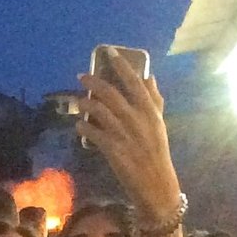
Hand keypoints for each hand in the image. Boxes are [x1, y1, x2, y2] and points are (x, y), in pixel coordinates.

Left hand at [79, 51, 181, 217]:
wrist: (155, 183)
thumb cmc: (157, 152)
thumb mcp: (160, 124)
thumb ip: (155, 100)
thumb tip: (149, 77)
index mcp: (150, 112)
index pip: (135, 82)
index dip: (121, 65)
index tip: (109, 52)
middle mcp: (137, 120)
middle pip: (112, 94)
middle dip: (93, 82)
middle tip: (81, 76)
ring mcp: (125, 134)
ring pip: (99, 111)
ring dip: (85, 103)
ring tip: (77, 99)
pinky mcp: (113, 150)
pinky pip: (93, 133)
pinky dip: (84, 126)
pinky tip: (78, 124)